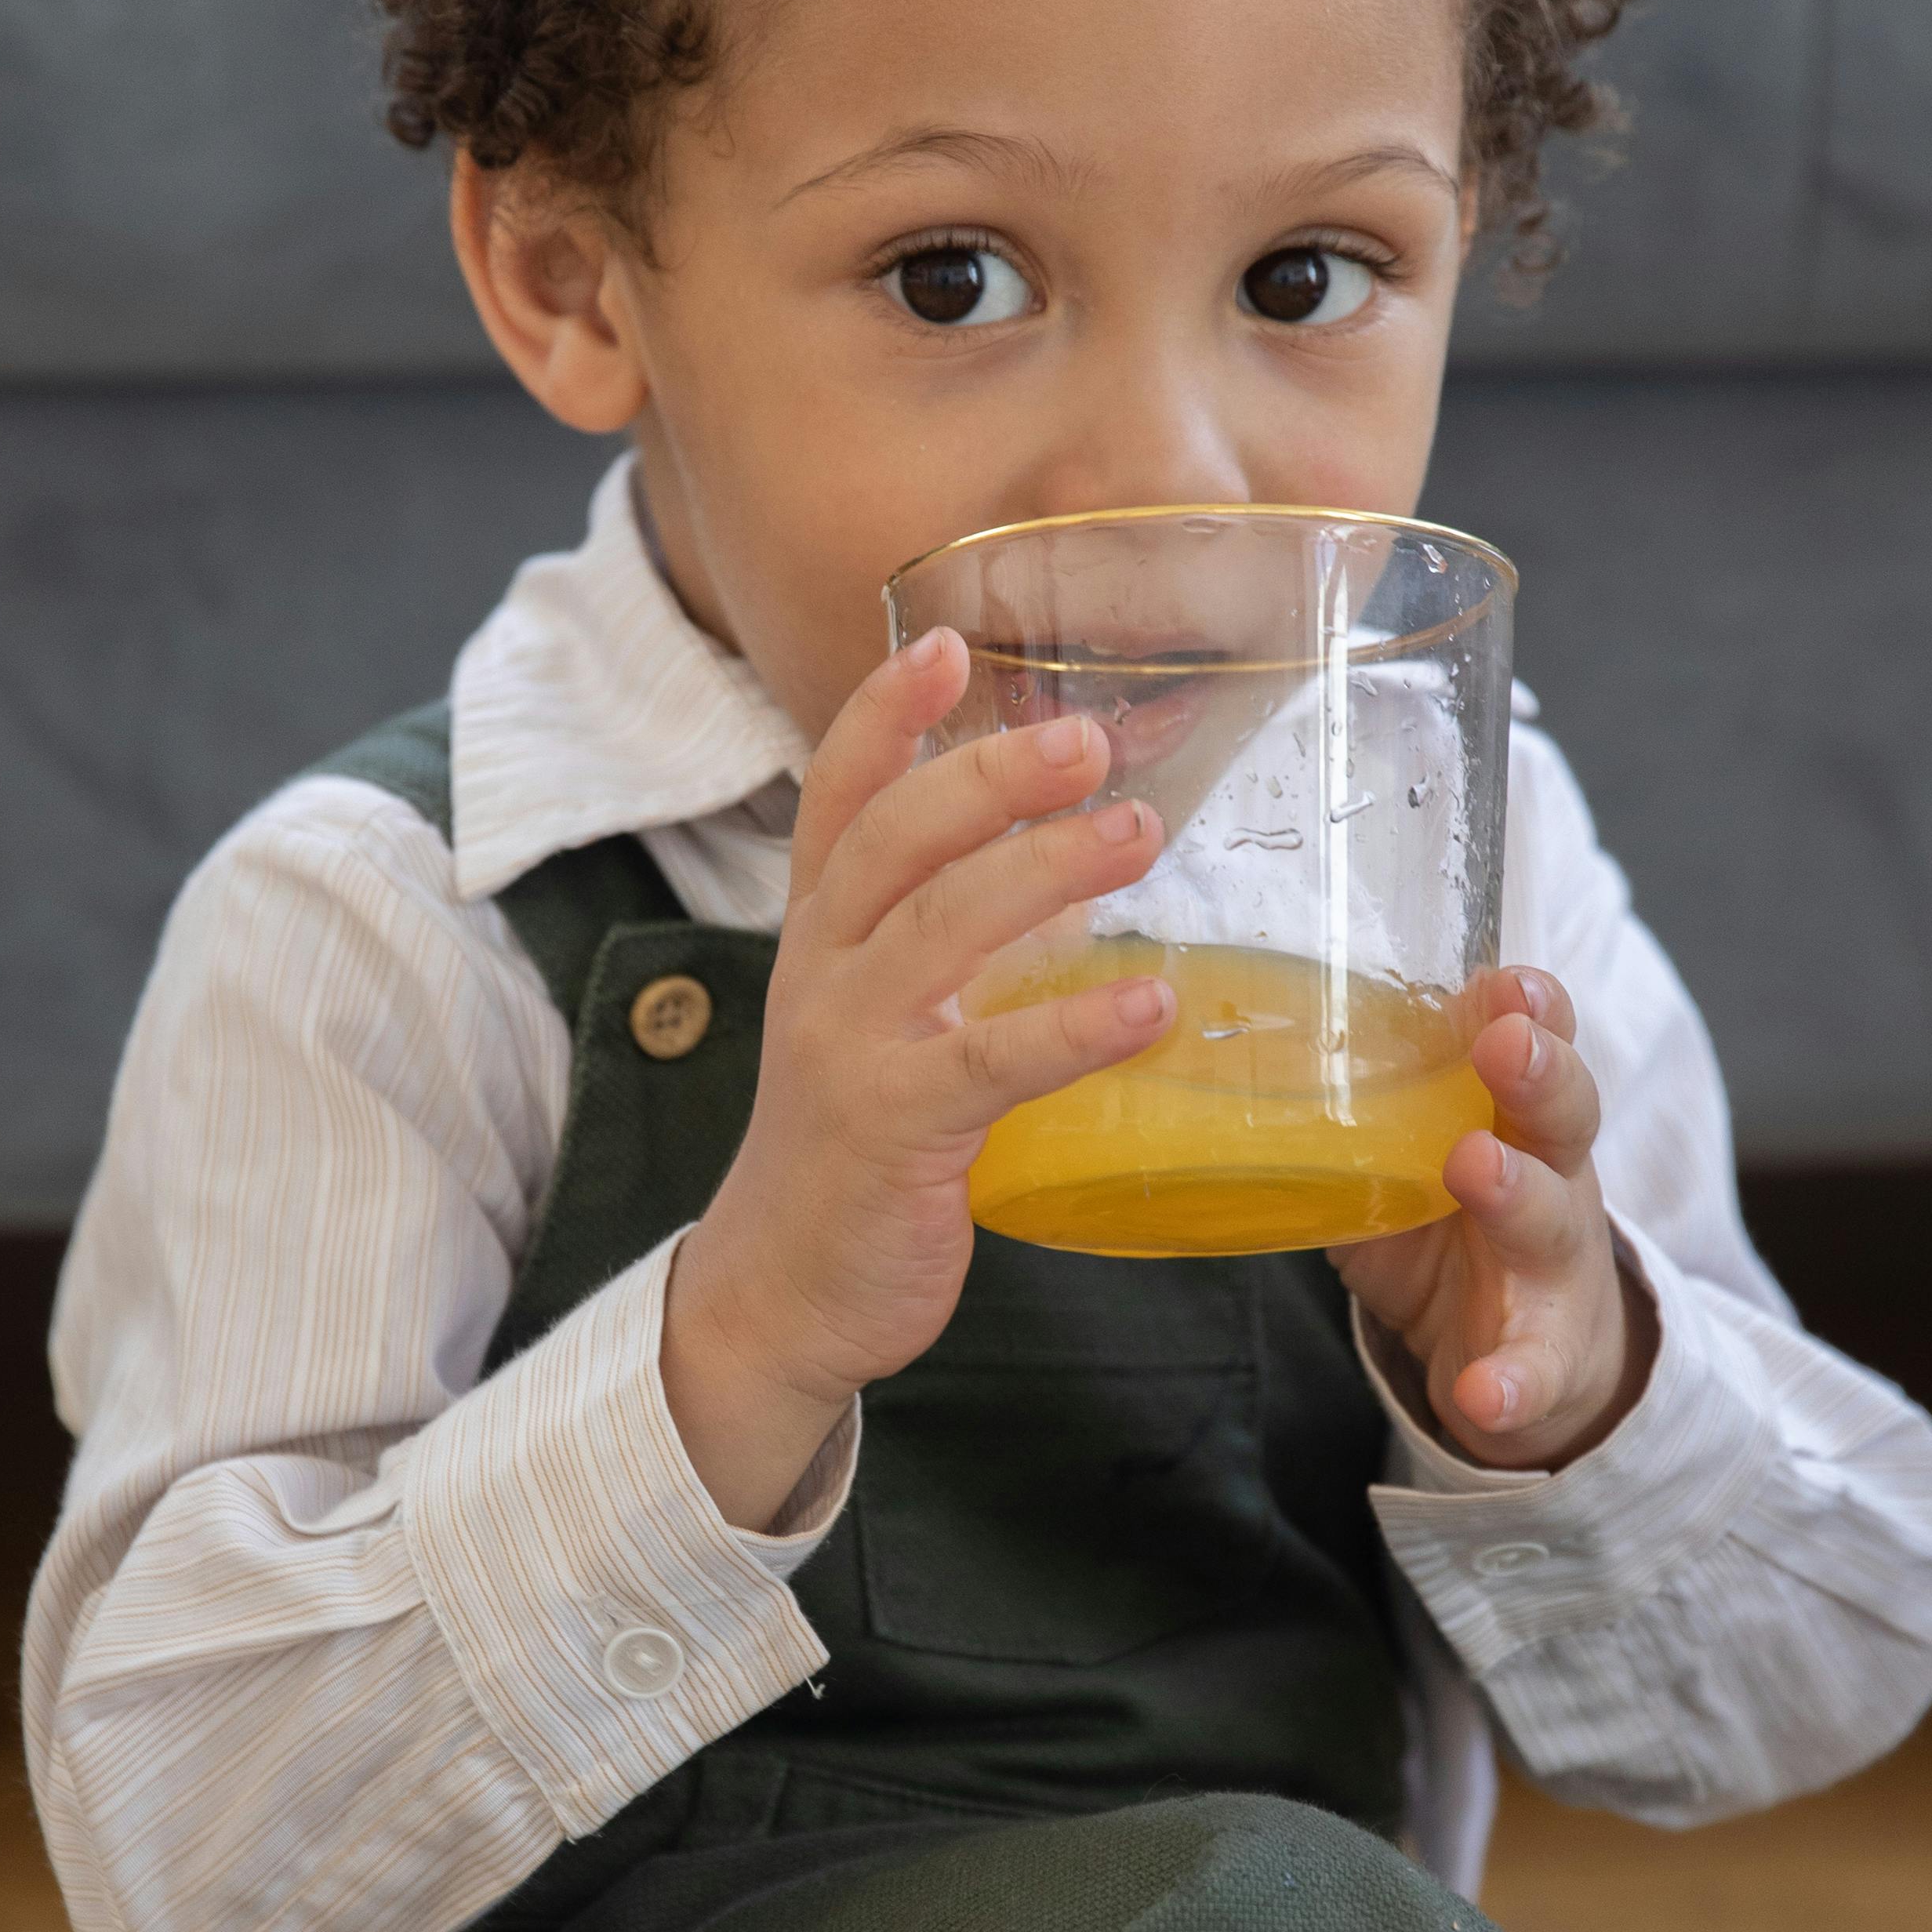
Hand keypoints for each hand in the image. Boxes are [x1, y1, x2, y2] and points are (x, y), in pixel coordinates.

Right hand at [659, 629, 1172, 1528]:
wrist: (779, 1292)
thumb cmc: (856, 1148)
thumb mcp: (883, 1020)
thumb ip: (954, 945)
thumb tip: (1074, 867)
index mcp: (822, 937)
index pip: (839, 799)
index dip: (885, 714)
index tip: (945, 639)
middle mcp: (823, 974)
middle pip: (892, 840)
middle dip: (986, 775)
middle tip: (1088, 735)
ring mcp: (848, 1049)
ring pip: (940, 929)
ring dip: (1044, 870)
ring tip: (1139, 832)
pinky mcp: (892, 1131)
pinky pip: (993, 1063)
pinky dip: (1077, 1025)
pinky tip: (1152, 1001)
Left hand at [1331, 966, 1650, 1470]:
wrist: (1538, 1353)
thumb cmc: (1461, 1230)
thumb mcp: (1413, 1160)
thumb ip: (1353, 1115)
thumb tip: (1227, 1061)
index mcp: (1517, 1119)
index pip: (1535, 1044)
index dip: (1530, 1008)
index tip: (1509, 980)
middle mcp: (1553, 1178)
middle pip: (1561, 1113)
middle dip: (1537, 1072)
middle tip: (1503, 1045)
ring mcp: (1553, 1268)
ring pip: (1549, 1222)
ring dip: (1516, 1192)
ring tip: (1477, 1170)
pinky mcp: (1544, 1358)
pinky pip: (1534, 1373)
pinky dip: (1511, 1385)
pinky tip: (1484, 1396)